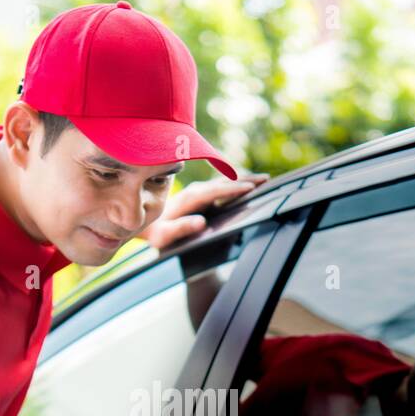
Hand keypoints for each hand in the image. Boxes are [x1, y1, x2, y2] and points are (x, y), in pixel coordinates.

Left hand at [137, 172, 270, 249]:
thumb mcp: (165, 236)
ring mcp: (200, 190)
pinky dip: (237, 183)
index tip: (250, 188)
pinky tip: (248, 184)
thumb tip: (201, 222)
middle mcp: (195, 190)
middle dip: (244, 180)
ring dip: (244, 179)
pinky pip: (223, 186)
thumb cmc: (157, 233)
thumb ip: (181, 228)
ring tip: (263, 179)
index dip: (232, 189)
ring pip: (225, 182)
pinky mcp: (203, 194)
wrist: (148, 225)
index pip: (214, 191)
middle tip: (266, 179)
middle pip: (223, 182)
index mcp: (188, 199)